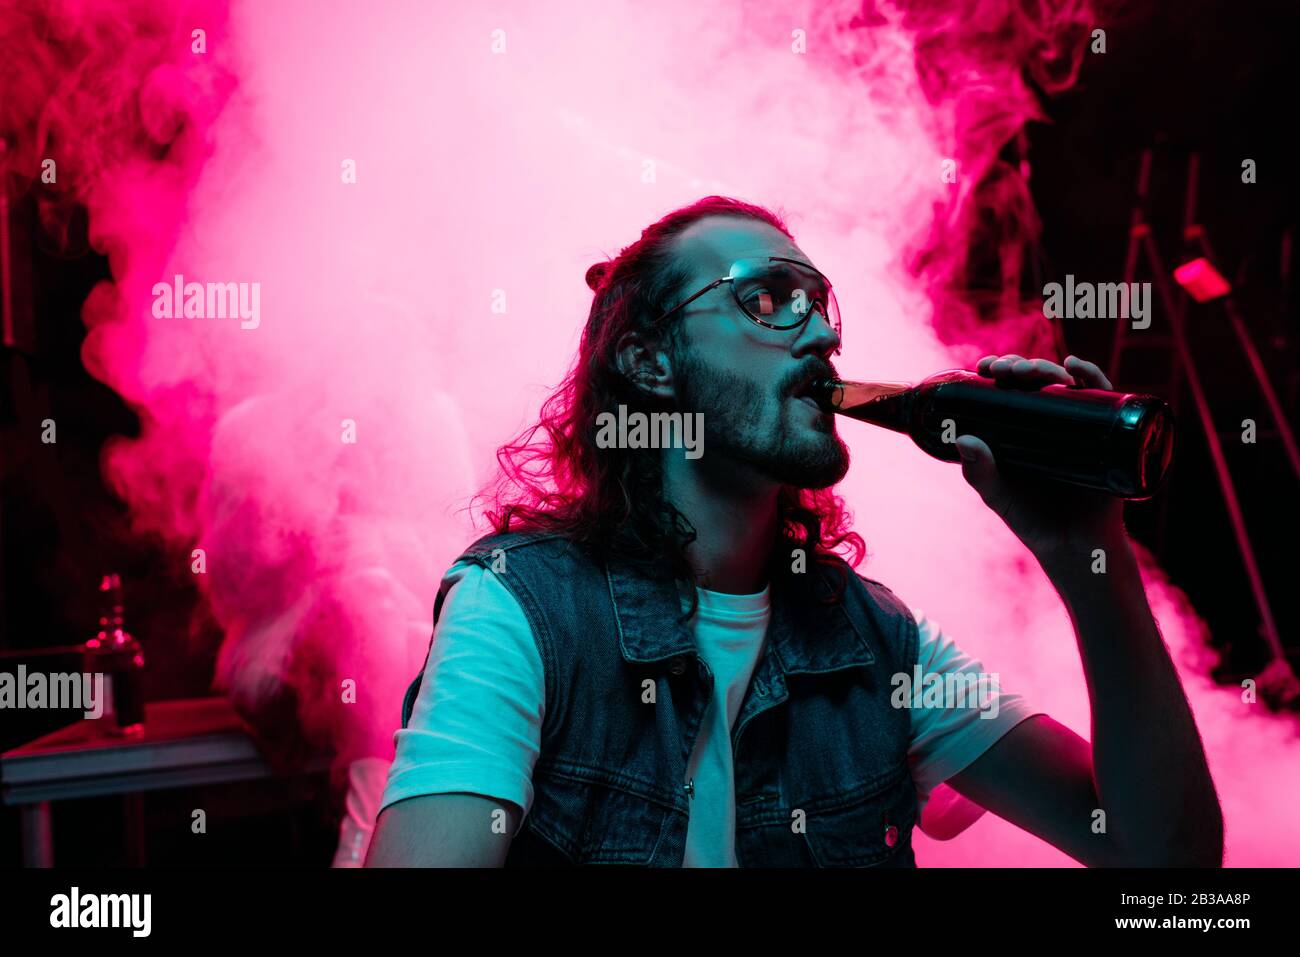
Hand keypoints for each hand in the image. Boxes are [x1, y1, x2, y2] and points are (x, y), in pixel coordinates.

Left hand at [955, 354, 1127, 565]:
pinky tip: (1075, 366)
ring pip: (1065, 384)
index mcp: (1022, 430)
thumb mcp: (999, 495)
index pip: (1010, 389)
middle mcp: (1051, 423)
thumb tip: (963, 439)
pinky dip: (1092, 376)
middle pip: (1035, 381)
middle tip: (1005, 370)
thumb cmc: (1034, 520)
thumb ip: (980, 472)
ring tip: (1031, 370)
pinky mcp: (1107, 434)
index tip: (985, 367)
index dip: (999, 371)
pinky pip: (1104, 398)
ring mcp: (1080, 426)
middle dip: (1019, 366)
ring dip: (1047, 367)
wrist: (1075, 548)